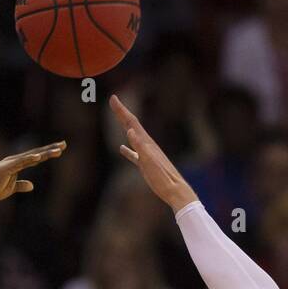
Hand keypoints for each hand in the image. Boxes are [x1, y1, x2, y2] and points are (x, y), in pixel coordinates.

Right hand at [0, 140, 65, 203]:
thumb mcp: (11, 188)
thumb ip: (21, 185)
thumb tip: (32, 186)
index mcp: (17, 164)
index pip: (35, 157)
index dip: (48, 152)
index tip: (60, 149)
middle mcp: (15, 160)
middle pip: (36, 153)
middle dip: (50, 149)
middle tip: (64, 144)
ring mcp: (10, 163)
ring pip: (31, 156)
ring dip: (44, 153)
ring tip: (57, 151)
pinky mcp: (6, 168)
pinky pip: (20, 163)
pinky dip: (29, 159)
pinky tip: (39, 157)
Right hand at [110, 94, 197, 211]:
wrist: (175, 190)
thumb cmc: (163, 178)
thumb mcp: (149, 162)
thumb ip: (139, 147)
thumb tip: (129, 130)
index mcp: (146, 142)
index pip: (131, 122)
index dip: (121, 110)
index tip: (113, 98)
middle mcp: (146, 145)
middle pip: (132, 125)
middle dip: (122, 113)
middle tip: (113, 101)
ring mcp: (146, 154)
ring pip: (132, 136)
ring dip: (124, 127)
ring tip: (119, 119)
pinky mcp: (146, 164)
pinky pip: (133, 154)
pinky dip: (127, 149)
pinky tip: (122, 149)